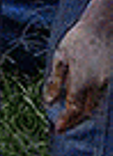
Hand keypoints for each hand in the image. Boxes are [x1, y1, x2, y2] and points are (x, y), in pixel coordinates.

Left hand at [44, 15, 112, 131]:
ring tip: (70, 118)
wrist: (104, 26)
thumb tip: (49, 102)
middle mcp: (98, 85)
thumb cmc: (78, 39)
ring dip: (83, 114)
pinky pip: (101, 96)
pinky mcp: (111, 78)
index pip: (73, 108)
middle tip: (63, 127)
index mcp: (82, 81)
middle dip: (74, 121)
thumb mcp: (61, 57)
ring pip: (96, 106)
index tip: (57, 129)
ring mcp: (107, 82)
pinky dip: (91, 103)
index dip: (65, 121)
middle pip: (86, 111)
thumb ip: (55, 81)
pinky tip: (82, 103)